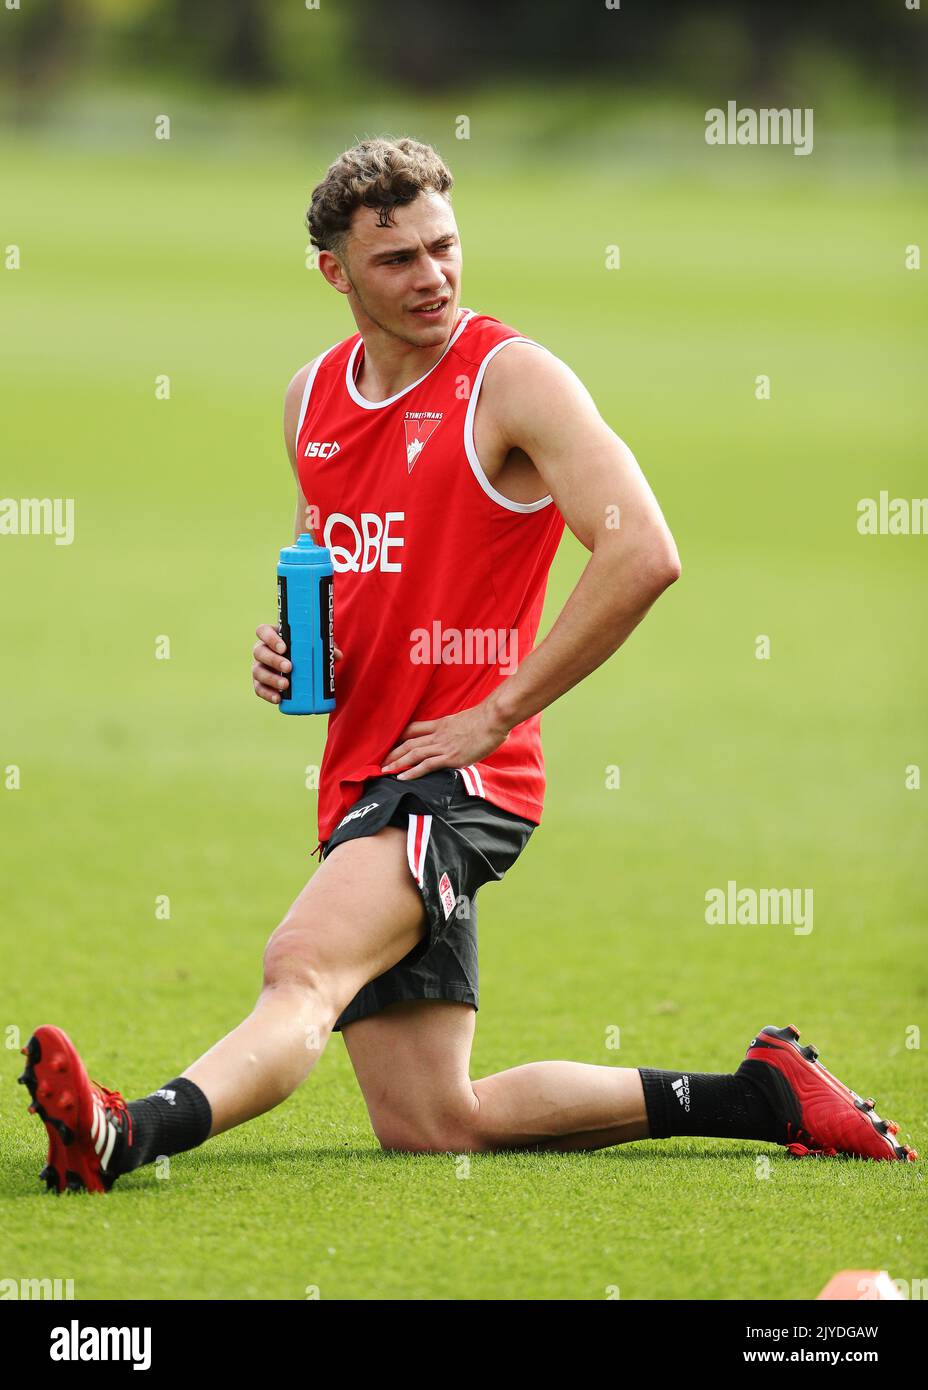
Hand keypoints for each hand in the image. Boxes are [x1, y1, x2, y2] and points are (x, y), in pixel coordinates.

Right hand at [252, 622, 342, 704]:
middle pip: (259, 651)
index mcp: (273, 636)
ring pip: (258, 671)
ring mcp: (259, 667)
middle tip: (290, 667)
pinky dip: (267, 694)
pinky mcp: (260, 683)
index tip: (284, 647)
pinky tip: (278, 698)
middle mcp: (262, 650)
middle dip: (273, 660)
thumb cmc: (306, 651)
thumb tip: (337, 656)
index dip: (270, 638)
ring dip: (271, 678)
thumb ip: (327, 648)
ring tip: (286, 685)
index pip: (263, 631)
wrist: (301, 668)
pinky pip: (259, 689)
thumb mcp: (316, 647)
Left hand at [381, 702, 511, 779]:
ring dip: (396, 762)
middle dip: (392, 752)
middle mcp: (438, 734)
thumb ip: (457, 730)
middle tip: (380, 761)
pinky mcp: (451, 757)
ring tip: (384, 771)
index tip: (390, 744)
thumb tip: (458, 738)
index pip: (414, 728)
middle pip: (408, 742)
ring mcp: (443, 745)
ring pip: (413, 753)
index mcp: (441, 724)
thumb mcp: (465, 722)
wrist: (494, 719)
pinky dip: (412, 771)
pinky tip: (402, 777)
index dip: (400, 737)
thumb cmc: (486, 721)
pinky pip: (427, 765)